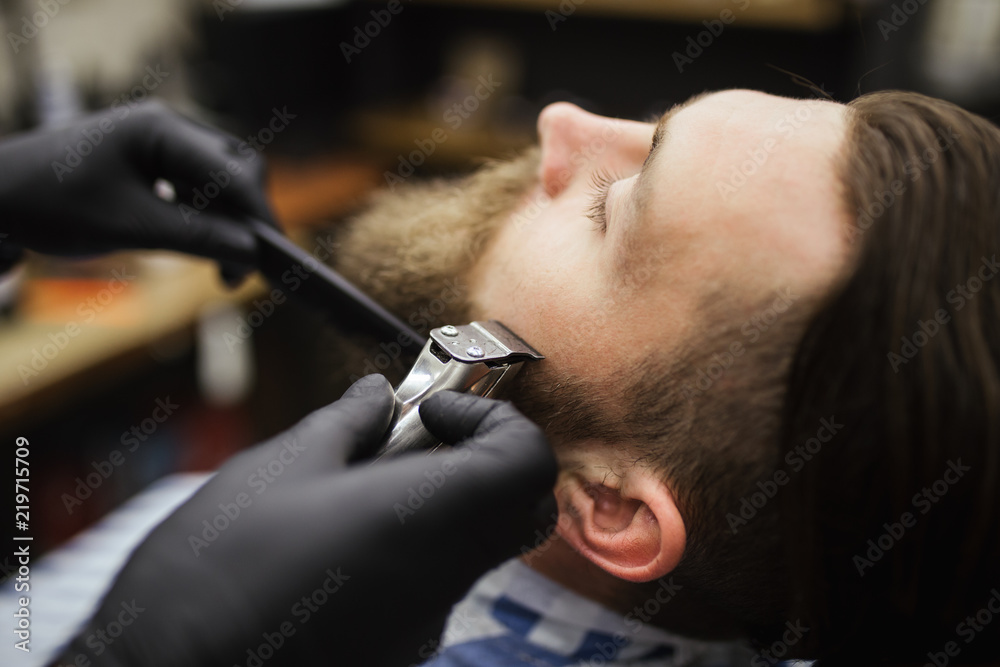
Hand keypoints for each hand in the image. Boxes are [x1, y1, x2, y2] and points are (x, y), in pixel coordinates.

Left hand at [0, 101, 276, 279]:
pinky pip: (201, 189)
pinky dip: (208, 220)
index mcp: (161, 130)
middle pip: (238, 170)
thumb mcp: (129, 227)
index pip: (233, 171)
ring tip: (220, 268)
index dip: (259, 215)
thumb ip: (196, 238)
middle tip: (238, 270)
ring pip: (223, 182)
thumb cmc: (53, 203)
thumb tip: (250, 253)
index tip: (272, 256)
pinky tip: (201, 247)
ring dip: (229, 223)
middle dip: (246, 219)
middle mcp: (169, 129)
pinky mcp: (156, 164)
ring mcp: (163, 144)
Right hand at [53, 376, 555, 666]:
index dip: (497, 421)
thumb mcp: (282, 468)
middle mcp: (443, 577)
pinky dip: (414, 542)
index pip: (528, 463)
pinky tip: (343, 532)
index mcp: (427, 519)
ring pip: (476, 545)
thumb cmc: (218, 567)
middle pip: (519, 508)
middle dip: (484, 458)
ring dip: (444, 498)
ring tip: (360, 480)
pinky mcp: (396, 649)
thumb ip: (347, 424)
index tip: (433, 411)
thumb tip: (378, 395)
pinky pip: (434, 582)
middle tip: (417, 437)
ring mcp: (424, 622)